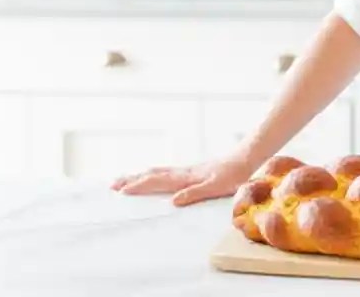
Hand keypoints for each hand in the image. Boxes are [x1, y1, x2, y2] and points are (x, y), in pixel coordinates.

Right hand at [111, 156, 254, 206]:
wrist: (247, 157)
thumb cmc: (234, 174)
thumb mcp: (216, 187)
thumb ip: (195, 193)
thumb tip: (173, 201)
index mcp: (186, 177)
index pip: (157, 181)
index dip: (139, 186)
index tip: (121, 191)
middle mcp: (183, 172)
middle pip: (152, 175)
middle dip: (132, 180)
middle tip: (112, 185)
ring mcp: (188, 171)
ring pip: (158, 173)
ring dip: (140, 176)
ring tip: (125, 180)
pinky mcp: (193, 172)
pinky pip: (167, 173)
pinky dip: (154, 175)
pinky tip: (154, 177)